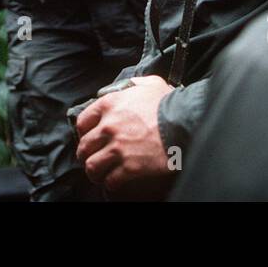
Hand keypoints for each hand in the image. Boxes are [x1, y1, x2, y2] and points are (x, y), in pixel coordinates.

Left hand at [75, 75, 174, 196]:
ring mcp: (118, 148)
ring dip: (95, 171)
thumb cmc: (169, 104)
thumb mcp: (151, 83)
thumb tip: (131, 84)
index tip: (88, 137)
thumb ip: (136, 83)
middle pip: (84, 146)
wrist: (184, 123)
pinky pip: (110, 180)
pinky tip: (114, 181)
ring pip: (92, 166)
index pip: (83, 121)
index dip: (83, 132)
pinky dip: (110, 183)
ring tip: (99, 174)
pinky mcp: (129, 167)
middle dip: (86, 154)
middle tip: (92, 157)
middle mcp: (109, 126)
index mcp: (110, 104)